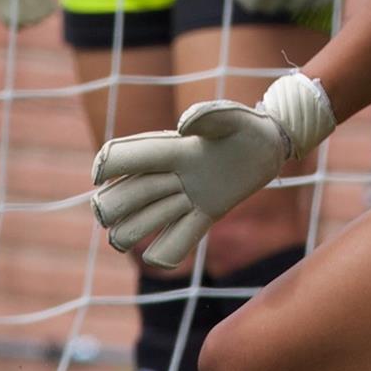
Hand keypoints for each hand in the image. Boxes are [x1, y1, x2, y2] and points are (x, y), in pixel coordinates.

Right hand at [90, 71, 336, 268]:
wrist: (271, 146)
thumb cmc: (250, 126)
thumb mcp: (235, 116)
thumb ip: (209, 115)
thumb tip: (182, 126)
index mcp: (173, 150)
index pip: (125, 156)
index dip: (105, 164)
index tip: (100, 175)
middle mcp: (171, 176)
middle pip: (123, 197)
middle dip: (111, 208)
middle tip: (115, 214)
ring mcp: (185, 198)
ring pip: (139, 224)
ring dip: (129, 234)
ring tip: (131, 236)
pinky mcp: (204, 215)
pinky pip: (176, 243)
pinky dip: (165, 254)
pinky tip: (166, 255)